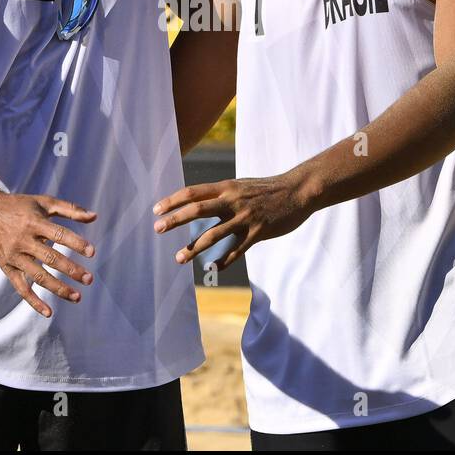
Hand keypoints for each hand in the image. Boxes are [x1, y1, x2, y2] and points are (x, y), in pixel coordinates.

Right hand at [0, 143, 95, 316]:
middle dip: (71, 270)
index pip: (59, 235)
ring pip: (38, 276)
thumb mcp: (43, 202)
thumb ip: (70, 209)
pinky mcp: (6, 267)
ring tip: (77, 296)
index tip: (92, 253)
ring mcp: (13, 256)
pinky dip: (33, 302)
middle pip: (50, 258)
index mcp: (33, 222)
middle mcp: (23, 240)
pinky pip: (20, 288)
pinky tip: (48, 312)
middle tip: (89, 279)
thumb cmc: (18, 206)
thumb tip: (94, 217)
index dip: (76, 243)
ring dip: (58, 288)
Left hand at [153, 172, 315, 270]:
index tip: (157, 210)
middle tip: (157, 229)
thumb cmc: (267, 189)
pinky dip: (223, 261)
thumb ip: (222, 193)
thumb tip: (199, 200)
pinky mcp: (258, 232)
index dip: (173, 200)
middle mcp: (233, 201)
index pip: (193, 192)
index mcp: (227, 188)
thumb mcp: (241, 185)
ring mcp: (246, 217)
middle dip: (175, 220)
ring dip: (194, 247)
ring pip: (214, 234)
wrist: (298, 190)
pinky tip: (211, 268)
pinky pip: (237, 250)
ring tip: (178, 258)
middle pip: (197, 210)